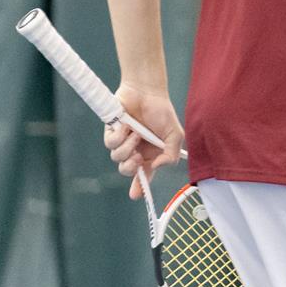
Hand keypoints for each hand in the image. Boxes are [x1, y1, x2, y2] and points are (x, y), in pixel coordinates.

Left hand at [104, 83, 183, 199]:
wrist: (146, 91)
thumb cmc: (162, 111)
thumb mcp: (174, 135)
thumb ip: (171, 154)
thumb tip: (157, 167)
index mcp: (151, 155)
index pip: (144, 176)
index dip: (139, 188)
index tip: (136, 195)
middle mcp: (135, 151)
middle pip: (127, 171)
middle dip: (131, 168)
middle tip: (137, 156)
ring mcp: (122, 142)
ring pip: (117, 158)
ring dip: (128, 147)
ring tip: (136, 133)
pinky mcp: (111, 133)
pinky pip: (110, 144)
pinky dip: (120, 135)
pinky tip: (127, 125)